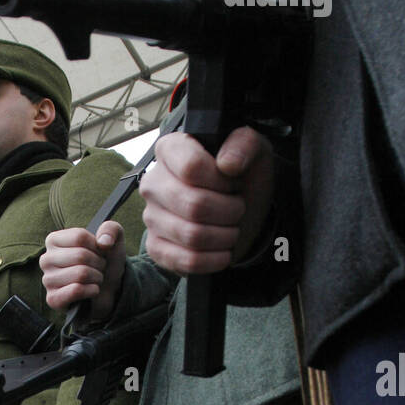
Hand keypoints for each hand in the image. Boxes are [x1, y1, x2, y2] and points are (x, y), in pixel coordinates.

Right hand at [40, 222, 125, 320]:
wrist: (108, 290)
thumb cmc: (104, 262)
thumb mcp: (112, 240)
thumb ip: (111, 230)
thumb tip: (104, 242)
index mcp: (53, 240)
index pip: (79, 237)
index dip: (96, 246)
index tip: (98, 252)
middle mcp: (46, 259)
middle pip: (80, 255)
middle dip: (98, 263)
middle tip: (98, 268)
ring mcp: (47, 280)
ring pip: (80, 274)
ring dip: (96, 278)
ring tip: (95, 279)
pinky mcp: (53, 299)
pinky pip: (76, 290)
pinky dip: (92, 290)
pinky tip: (91, 291)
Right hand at [141, 127, 274, 275]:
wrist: (241, 211)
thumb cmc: (241, 178)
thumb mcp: (253, 151)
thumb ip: (244, 144)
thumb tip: (227, 164)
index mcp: (170, 150)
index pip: (191, 167)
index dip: (222, 181)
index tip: (233, 183)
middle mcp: (153, 183)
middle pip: (194, 205)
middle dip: (229, 211)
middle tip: (238, 208)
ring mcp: (151, 217)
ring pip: (192, 235)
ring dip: (225, 236)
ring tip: (231, 228)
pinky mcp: (155, 247)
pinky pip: (187, 260)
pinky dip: (214, 260)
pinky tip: (222, 251)